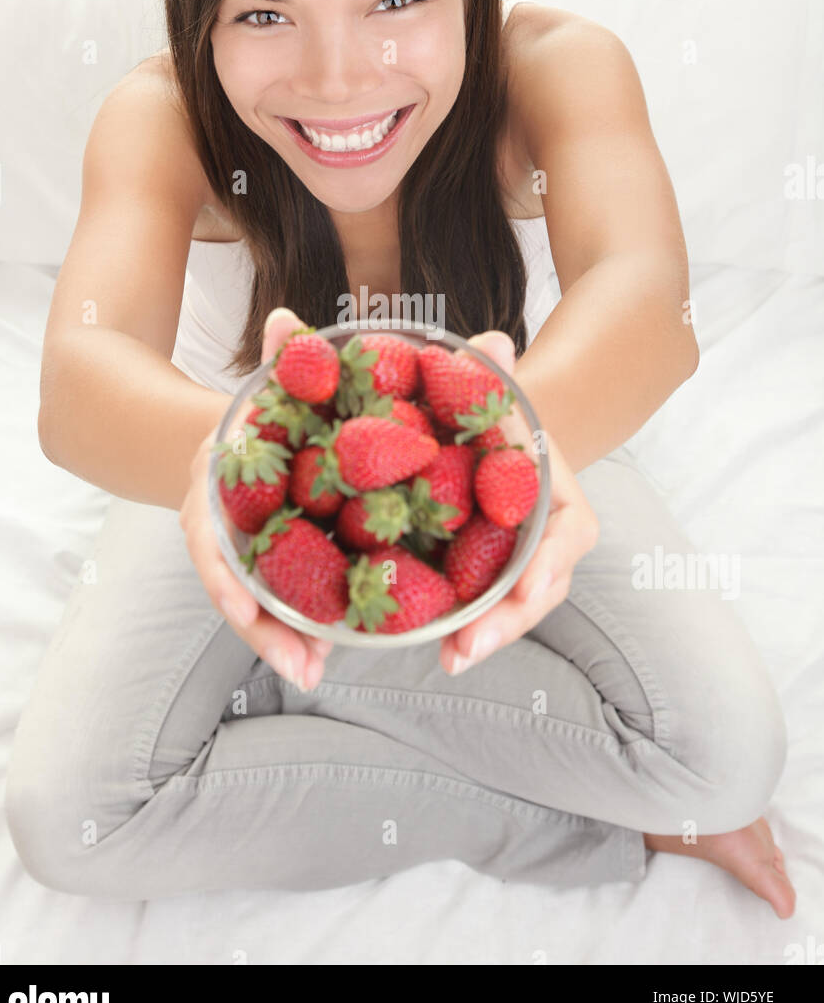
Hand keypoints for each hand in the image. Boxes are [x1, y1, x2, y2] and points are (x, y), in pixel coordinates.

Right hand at [179, 307, 333, 692]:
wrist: (246, 434)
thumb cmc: (265, 412)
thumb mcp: (272, 386)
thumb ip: (282, 360)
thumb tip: (284, 319)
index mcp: (217, 488)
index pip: (209, 539)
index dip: (226, 576)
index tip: (242, 609)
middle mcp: (224, 528)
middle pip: (237, 588)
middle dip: (265, 630)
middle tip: (302, 665)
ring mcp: (251, 552)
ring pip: (262, 604)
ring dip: (287, 641)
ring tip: (317, 671)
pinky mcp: (282, 566)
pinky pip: (290, 601)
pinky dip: (304, 628)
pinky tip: (329, 654)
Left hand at [438, 329, 599, 676]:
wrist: (483, 436)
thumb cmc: (492, 413)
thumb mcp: (494, 389)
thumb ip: (493, 369)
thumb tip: (491, 344)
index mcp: (557, 496)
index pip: (571, 532)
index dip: (553, 559)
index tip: (534, 584)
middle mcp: (542, 540)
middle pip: (538, 589)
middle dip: (507, 620)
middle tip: (468, 646)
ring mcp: (510, 566)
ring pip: (507, 610)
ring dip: (481, 637)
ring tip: (450, 658)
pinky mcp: (473, 580)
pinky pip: (470, 608)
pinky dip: (453, 629)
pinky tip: (431, 650)